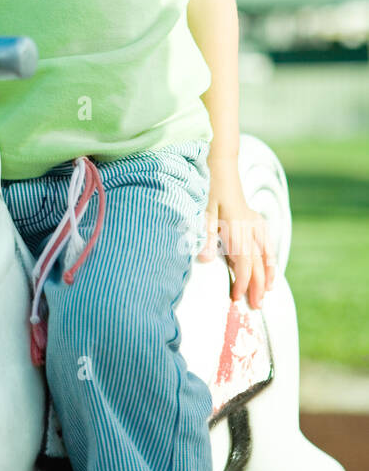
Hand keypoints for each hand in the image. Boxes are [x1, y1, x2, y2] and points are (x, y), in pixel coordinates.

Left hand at [196, 158, 275, 308]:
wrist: (219, 164)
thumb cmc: (207, 187)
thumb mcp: (201, 210)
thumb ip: (203, 235)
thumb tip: (202, 260)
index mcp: (236, 227)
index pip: (242, 262)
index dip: (241, 282)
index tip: (237, 298)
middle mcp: (249, 226)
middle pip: (257, 262)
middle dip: (257, 285)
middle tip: (256, 307)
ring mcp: (254, 221)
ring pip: (266, 253)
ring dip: (267, 273)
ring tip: (269, 291)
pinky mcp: (254, 217)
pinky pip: (266, 241)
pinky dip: (269, 256)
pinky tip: (270, 265)